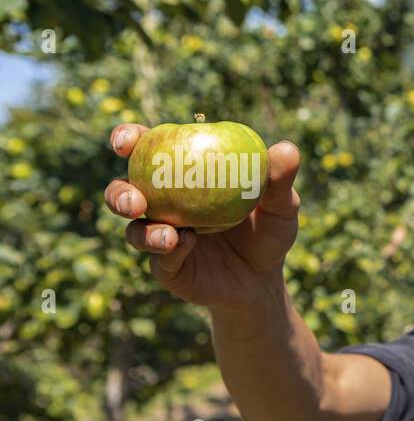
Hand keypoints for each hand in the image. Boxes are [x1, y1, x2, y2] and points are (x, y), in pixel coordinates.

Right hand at [103, 123, 300, 313]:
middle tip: (134, 199)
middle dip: (120, 194)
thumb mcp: (280, 206)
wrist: (266, 280)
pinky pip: (161, 260)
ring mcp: (161, 238)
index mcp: (180, 177)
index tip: (126, 142)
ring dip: (144, 231)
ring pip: (135, 231)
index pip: (146, 151)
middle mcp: (162, 206)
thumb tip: (286, 150)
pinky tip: (186, 243)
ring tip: (168, 234)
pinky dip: (171, 251)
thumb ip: (279, 181)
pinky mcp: (168, 269)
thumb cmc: (269, 233)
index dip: (128, 140)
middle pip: (123, 193)